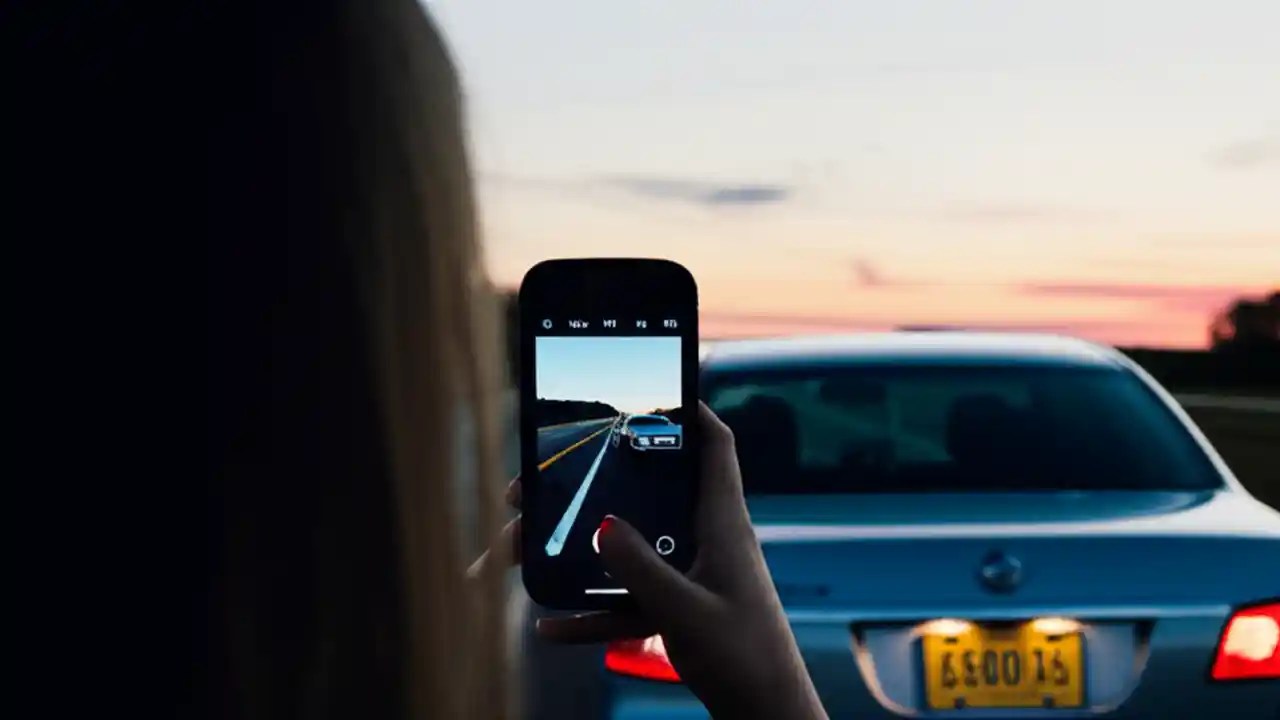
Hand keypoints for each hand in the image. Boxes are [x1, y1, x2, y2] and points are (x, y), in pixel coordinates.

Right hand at [471, 403, 826, 719]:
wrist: (766, 718)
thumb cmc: (746, 660)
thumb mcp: (686, 611)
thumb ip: (640, 569)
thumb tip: (600, 523)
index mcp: (721, 525)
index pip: (714, 447)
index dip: (691, 410)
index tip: (655, 384)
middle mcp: (704, 542)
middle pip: (643, 497)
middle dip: (589, 489)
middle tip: (536, 487)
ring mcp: (688, 577)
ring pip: (622, 552)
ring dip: (574, 555)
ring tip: (519, 553)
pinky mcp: (677, 612)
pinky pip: (622, 602)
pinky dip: (587, 611)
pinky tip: (549, 624)